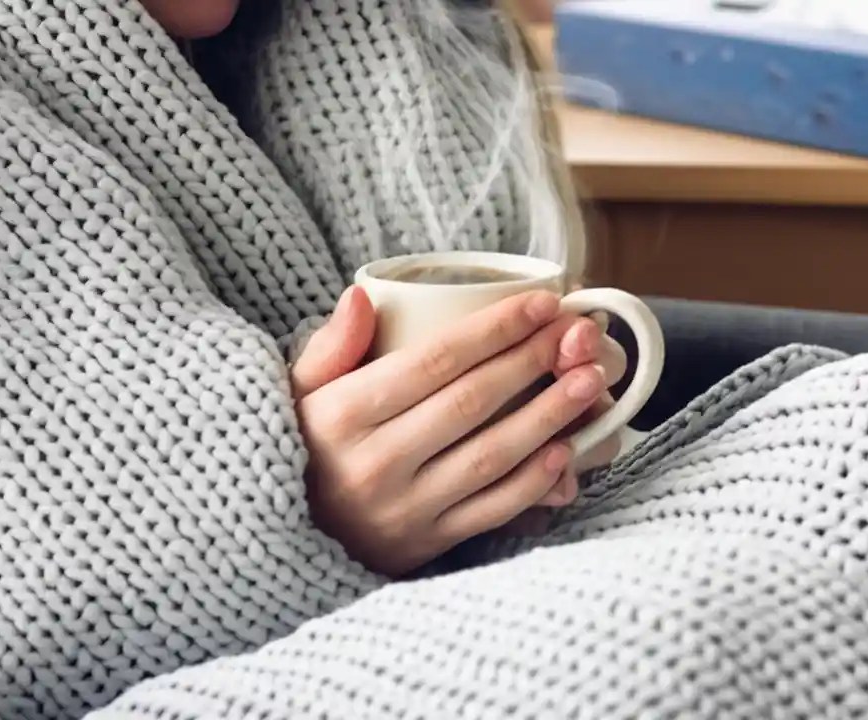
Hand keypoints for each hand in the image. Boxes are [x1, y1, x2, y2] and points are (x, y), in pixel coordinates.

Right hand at [290, 286, 609, 575]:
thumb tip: (362, 296)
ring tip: (589, 383)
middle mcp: (375, 463)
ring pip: (491, 456)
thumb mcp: (294, 391)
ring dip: (548, 417)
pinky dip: (534, 481)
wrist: (279, 536)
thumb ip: (330, 345)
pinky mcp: (426, 544)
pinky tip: (566, 450)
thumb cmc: (302, 447)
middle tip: (577, 333)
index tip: (540, 303)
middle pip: (470, 403)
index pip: (433, 362)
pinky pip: (492, 511)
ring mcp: (404, 509)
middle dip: (532, 362)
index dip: (494, 329)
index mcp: (343, 415)